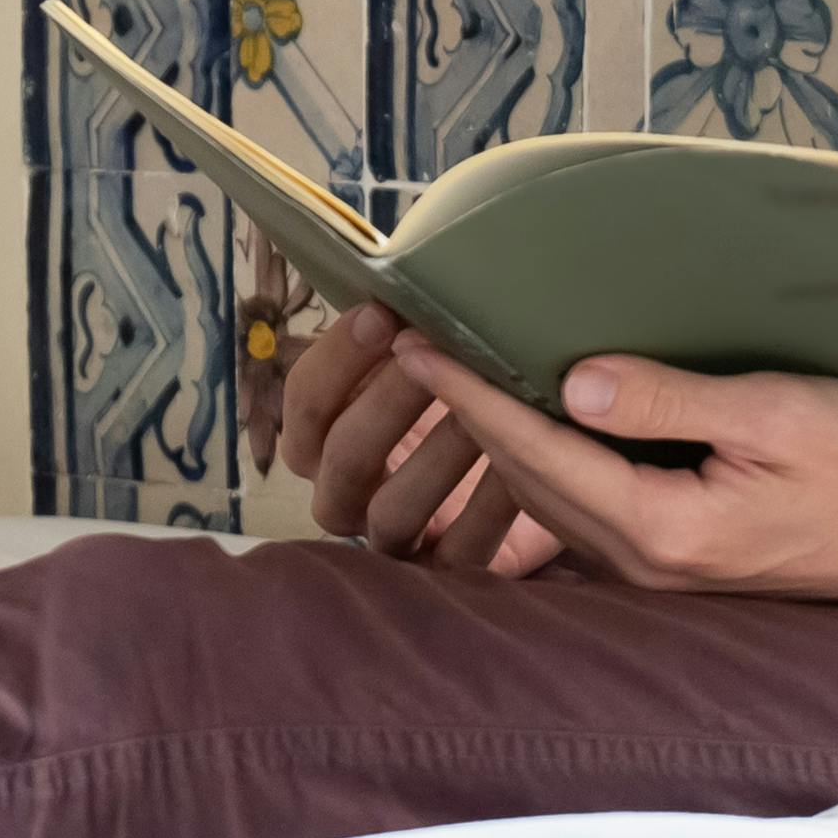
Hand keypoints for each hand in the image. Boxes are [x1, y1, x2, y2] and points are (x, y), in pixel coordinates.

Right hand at [277, 304, 562, 574]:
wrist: (532, 478)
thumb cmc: (464, 398)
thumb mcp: (426, 361)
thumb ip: (403, 333)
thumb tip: (406, 266)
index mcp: (325, 438)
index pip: (305, 402)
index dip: (337, 358)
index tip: (382, 312)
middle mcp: (345, 493)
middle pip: (342, 456)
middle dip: (387, 403)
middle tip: (432, 360)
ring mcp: (392, 539)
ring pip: (391, 512)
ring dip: (437, 458)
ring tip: (481, 415)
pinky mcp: (444, 570)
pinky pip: (457, 553)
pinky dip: (489, 510)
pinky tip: (520, 472)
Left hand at [389, 345, 837, 612]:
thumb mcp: (777, 415)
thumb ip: (669, 401)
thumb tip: (572, 380)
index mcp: (663, 528)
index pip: (538, 449)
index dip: (471, 391)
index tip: (414, 342)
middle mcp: (648, 562)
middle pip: (528, 480)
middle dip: (467, 413)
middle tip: (411, 347)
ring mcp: (663, 571)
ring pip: (550, 501)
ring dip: (501, 441)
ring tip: (453, 378)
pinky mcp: (683, 561)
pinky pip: (586, 512)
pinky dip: (547, 464)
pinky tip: (534, 424)